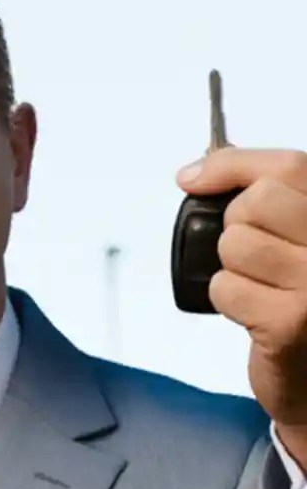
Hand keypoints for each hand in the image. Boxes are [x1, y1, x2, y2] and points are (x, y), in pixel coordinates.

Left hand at [178, 148, 306, 469]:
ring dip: (232, 267)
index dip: (233, 165)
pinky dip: (228, 300)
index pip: (290, 167)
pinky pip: (225, 287)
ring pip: (235, 244)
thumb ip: (268, 195)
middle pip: (256, 202)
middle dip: (236, 225)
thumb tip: (194, 172)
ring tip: (263, 289)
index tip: (192, 177)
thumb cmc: (304, 303)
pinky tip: (257, 315)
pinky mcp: (292, 323)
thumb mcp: (300, 239)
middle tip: (256, 257)